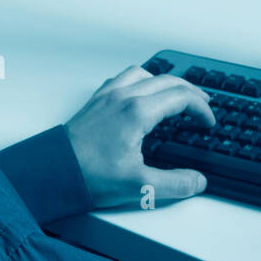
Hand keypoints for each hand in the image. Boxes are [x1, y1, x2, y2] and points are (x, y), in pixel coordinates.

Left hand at [65, 66, 214, 208]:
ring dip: (164, 81)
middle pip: (167, 81)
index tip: (208, 121)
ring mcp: (107, 96)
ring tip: (174, 93)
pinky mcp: (95, 102)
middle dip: (190, 91)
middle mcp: (123, 97)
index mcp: (137, 112)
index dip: (201, 108)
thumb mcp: (139, 186)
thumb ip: (174, 184)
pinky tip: (139, 92)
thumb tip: (197, 181)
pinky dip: (139, 80)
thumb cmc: (88, 175)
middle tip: (202, 105)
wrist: (52, 171)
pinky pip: (122, 78)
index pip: (181, 97)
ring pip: (144, 74)